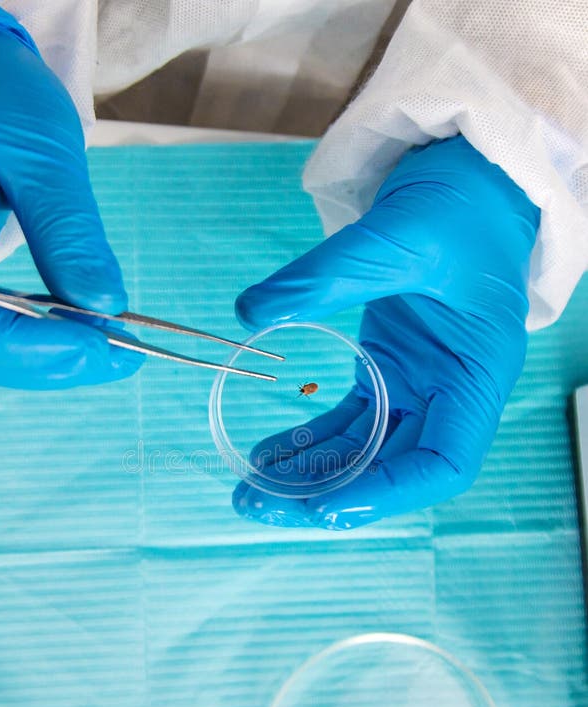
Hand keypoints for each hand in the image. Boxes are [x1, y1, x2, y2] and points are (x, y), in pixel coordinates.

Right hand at [0, 8, 142, 388]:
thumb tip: (104, 304)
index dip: (23, 346)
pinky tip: (85, 335)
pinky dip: (39, 344)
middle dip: (47, 363)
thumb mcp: (40, 148)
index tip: (95, 346)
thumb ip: (68, 229)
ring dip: (48, 362)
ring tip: (116, 350)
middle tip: (122, 356)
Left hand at [233, 136, 539, 528]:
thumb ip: (325, 275)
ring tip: (250, 489)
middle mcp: (451, 392)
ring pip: (365, 452)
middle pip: (394, 468)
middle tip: (260, 504)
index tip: (325, 505)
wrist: (470, 181)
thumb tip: (251, 311)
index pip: (445, 461)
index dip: (388, 493)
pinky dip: (309, 441)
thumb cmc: (456, 207)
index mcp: (476, 373)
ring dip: (310, 475)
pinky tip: (267, 453)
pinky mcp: (390, 371)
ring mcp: (419, 385)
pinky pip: (349, 421)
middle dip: (329, 494)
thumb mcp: (394, 235)